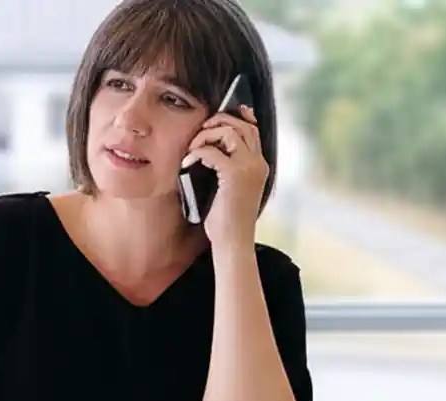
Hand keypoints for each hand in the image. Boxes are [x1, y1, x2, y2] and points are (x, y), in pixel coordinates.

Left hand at [182, 104, 268, 250]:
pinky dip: (196, 153)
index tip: (221, 115)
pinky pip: (211, 151)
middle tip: (201, 131)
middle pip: (242, 125)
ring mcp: (248, 168)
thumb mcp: (229, 191)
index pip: (252, 130)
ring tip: (193, 147)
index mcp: (259, 167)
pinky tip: (186, 164)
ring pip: (229, 132)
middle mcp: (257, 164)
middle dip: (219, 122)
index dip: (238, 117)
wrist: (233, 242)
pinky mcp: (234, 175)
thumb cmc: (227, 221)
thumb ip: (226, 171)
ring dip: (206, 134)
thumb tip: (209, 155)